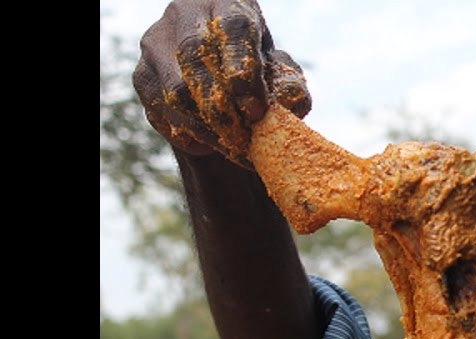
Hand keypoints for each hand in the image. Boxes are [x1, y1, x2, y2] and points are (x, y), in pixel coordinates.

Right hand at [132, 0, 310, 165]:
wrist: (218, 82)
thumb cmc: (256, 71)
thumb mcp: (279, 73)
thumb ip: (289, 84)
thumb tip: (290, 101)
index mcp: (224, 3)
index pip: (231, 28)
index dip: (243, 70)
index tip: (256, 109)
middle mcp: (182, 15)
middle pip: (194, 56)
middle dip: (222, 104)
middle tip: (245, 137)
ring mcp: (156, 44)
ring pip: (176, 91)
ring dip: (208, 127)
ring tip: (237, 147)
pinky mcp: (143, 76)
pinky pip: (165, 112)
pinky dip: (194, 136)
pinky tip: (217, 145)